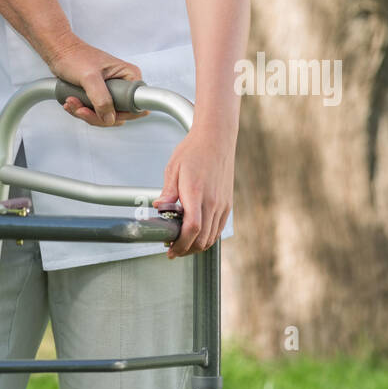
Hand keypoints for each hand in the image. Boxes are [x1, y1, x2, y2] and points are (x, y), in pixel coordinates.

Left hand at [45, 34, 147, 127]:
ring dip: (85, 113)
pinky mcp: (99, 96)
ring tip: (72, 100)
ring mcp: (111, 91)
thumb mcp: (89, 77)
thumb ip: (101, 99)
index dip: (119, 114)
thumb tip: (110, 118)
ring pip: (104, 116)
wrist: (59, 51)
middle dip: (96, 115)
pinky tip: (71, 101)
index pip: (134, 105)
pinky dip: (81, 110)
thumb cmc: (74, 56)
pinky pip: (94, 112)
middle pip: (118, 114)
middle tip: (81, 108)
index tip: (101, 113)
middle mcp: (122, 84)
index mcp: (128, 76)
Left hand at [153, 126, 235, 256]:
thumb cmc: (194, 150)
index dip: (181, 244)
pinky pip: (219, 229)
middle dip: (186, 249)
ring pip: (212, 237)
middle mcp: (212, 202)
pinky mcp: (228, 204)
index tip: (170, 249)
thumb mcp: (173, 168)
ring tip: (182, 243)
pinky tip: (196, 234)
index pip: (192, 229)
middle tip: (173, 249)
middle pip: (202, 239)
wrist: (217, 139)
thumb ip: (168, 192)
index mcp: (196, 193)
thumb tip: (159, 208)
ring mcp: (222, 205)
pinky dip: (208, 237)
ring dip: (197, 246)